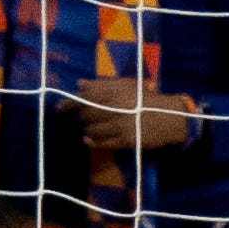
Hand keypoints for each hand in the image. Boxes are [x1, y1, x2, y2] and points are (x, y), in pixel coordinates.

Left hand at [75, 76, 194, 155]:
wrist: (169, 117)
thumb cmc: (147, 99)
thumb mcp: (127, 86)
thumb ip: (103, 84)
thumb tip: (80, 84)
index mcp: (115, 92)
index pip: (85, 97)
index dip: (68, 103)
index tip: (59, 108)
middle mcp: (116, 108)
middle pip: (86, 114)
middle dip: (82, 117)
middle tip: (85, 118)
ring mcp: (120, 125)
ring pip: (92, 130)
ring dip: (88, 130)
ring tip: (91, 128)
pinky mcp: (125, 140)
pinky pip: (102, 143)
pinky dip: (93, 142)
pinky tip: (90, 140)